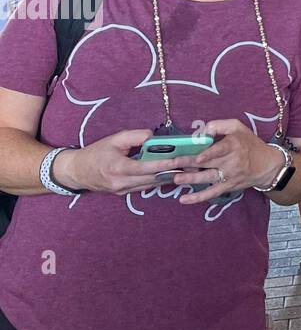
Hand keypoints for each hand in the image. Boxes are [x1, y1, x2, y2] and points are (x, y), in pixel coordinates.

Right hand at [60, 129, 204, 195]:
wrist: (76, 172)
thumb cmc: (96, 152)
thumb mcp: (114, 139)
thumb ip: (135, 136)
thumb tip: (154, 137)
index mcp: (118, 168)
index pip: (147, 167)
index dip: (166, 164)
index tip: (183, 159)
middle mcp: (122, 183)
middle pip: (153, 178)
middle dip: (175, 171)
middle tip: (194, 164)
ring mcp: (123, 191)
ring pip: (151, 184)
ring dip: (170, 177)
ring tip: (189, 168)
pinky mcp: (124, 193)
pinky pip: (145, 186)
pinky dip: (158, 179)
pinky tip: (172, 173)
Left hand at [178, 119, 279, 204]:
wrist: (267, 165)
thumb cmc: (250, 143)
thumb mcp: (238, 127)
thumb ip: (219, 125)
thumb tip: (201, 131)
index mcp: (234, 145)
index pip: (220, 149)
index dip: (209, 154)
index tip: (198, 157)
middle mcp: (231, 161)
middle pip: (207, 163)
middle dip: (188, 164)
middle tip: (172, 164)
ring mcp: (228, 176)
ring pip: (207, 178)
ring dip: (190, 179)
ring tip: (176, 178)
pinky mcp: (227, 187)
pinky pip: (211, 193)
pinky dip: (197, 198)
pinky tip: (184, 200)